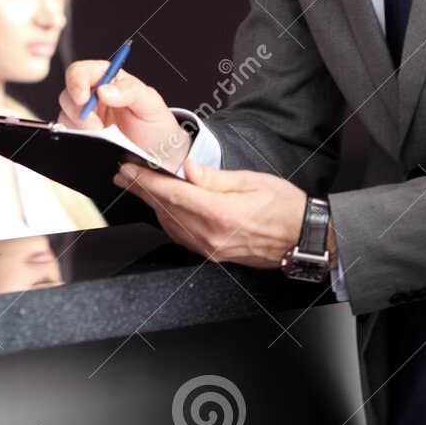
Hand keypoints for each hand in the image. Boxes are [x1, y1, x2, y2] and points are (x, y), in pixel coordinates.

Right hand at [58, 62, 192, 171]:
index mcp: (109, 80)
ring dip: (79, 127)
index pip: (82, 71)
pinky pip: (69, 134)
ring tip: (102, 136)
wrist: (159, 155)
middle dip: (78, 111)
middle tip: (97, 127)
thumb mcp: (151, 104)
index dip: (77, 82)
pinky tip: (95, 143)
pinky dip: (77, 138)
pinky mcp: (82, 136)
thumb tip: (104, 90)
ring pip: (65, 115)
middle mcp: (93, 96)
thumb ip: (131, 90)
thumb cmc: (156, 125)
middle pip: (68, 94)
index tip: (83, 98)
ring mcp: (86, 118)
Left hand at [113, 157, 308, 268]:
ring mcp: (211, 248)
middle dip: (141, 190)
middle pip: (165, 210)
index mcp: (222, 214)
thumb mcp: (253, 181)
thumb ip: (215, 178)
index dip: (146, 181)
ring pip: (169, 224)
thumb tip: (187, 169)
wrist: (302, 238)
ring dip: (152, 204)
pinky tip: (163, 207)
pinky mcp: (213, 255)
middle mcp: (212, 235)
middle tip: (123, 176)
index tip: (128, 170)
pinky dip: (167, 219)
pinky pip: (181, 236)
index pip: (173, 195)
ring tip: (139, 186)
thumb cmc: (285, 207)